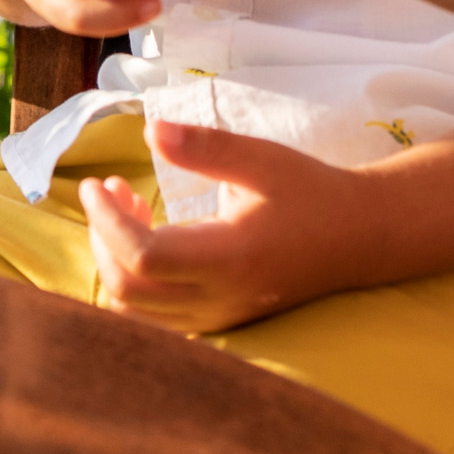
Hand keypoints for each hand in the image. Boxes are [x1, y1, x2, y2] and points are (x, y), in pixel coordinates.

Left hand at [80, 120, 380, 332]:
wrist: (356, 238)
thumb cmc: (309, 192)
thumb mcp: (262, 158)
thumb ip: (205, 146)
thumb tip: (149, 130)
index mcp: (229, 259)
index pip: (142, 258)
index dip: (107, 222)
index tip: (97, 183)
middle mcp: (219, 301)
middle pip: (128, 291)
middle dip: (102, 238)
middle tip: (109, 189)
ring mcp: (217, 320)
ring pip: (134, 314)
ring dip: (113, 261)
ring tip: (126, 209)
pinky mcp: (217, 323)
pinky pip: (152, 319)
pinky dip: (131, 282)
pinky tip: (146, 236)